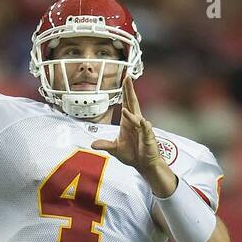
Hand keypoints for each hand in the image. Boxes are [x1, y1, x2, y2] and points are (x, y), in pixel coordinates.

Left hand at [91, 76, 175, 193]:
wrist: (145, 165)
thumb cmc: (134, 155)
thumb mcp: (115, 149)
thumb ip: (105, 145)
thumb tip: (93, 144)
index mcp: (128, 122)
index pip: (127, 102)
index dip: (126, 91)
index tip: (124, 78)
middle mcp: (136, 122)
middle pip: (133, 102)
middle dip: (130, 90)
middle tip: (128, 76)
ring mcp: (143, 129)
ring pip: (137, 116)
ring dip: (131, 112)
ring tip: (124, 108)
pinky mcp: (149, 137)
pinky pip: (145, 129)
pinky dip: (143, 125)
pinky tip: (142, 122)